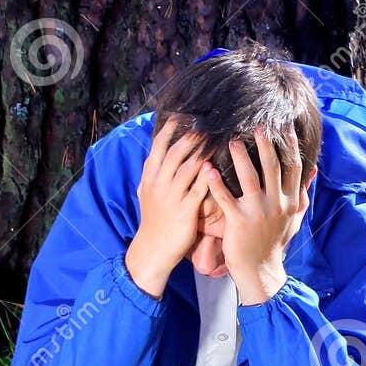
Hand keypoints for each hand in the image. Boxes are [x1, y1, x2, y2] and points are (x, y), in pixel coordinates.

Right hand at [124, 120, 207, 298]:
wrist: (153, 250)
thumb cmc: (154, 221)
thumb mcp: (147, 194)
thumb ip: (154, 173)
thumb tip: (159, 154)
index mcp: (150, 177)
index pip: (158, 146)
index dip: (169, 129)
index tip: (181, 115)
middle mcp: (159, 183)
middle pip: (176, 151)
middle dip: (192, 136)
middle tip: (207, 122)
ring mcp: (171, 196)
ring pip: (188, 166)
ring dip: (203, 151)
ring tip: (218, 137)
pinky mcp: (185, 211)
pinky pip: (199, 188)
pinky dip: (208, 176)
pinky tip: (218, 166)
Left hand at [205, 127, 310, 305]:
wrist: (260, 271)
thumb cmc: (274, 243)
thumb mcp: (294, 219)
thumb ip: (303, 194)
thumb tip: (313, 171)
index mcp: (291, 201)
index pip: (293, 168)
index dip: (291, 146)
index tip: (286, 127)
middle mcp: (277, 204)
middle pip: (273, 167)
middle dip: (266, 144)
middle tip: (258, 125)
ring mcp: (258, 212)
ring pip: (250, 177)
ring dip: (241, 157)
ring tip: (233, 140)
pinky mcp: (238, 221)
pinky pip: (225, 197)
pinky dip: (215, 182)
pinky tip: (208, 168)